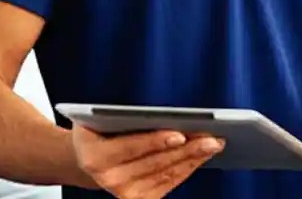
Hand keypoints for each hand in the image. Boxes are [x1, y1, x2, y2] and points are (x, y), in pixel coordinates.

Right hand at [72, 125, 223, 197]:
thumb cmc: (98, 131)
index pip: (131, 146)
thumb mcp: (98, 118)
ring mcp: (126, 193)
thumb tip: (161, 110)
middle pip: (155, 163)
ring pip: (167, 173)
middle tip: (211, 137)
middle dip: (186, 149)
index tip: (180, 135)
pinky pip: (170, 182)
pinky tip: (201, 155)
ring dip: (193, 158)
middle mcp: (110, 179)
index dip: (156, 141)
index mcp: (95, 156)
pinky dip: (188, 167)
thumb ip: (120, 115)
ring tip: (213, 143)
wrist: (87, 159)